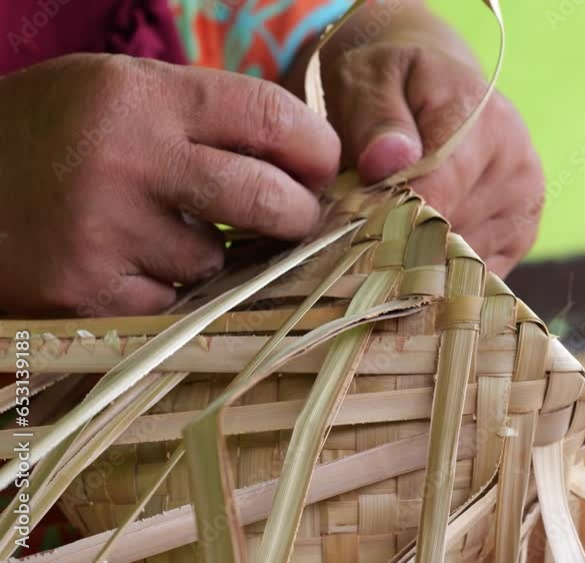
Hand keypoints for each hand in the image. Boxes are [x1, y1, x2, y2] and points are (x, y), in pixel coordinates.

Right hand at [0, 54, 340, 315]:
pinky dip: (160, 286)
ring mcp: (105, 233)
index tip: (323, 166)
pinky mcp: (87, 295)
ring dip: (206, 254)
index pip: (270, 115)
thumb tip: (303, 157)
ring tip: (152, 229)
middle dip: (299, 214)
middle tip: (296, 216)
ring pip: (217, 260)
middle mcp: (126, 161)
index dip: (315, 146)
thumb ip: (203, 115)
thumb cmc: (45, 135)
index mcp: (139, 97)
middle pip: (269, 199)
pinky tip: (118, 261)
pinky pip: (170, 300)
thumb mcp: (115, 93)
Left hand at [311, 40, 543, 276]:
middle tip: (354, 234)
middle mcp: (516, 165)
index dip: (385, 225)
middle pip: (447, 237)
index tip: (346, 232)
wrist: (433, 86)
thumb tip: (387, 160)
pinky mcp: (521, 235)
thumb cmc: (392, 82)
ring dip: (415, 264)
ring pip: (459, 264)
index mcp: (483, 121)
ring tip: (382, 235)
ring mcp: (524, 205)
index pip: (435, 197)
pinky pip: (475, 277)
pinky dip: (439, 275)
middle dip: (394, 245)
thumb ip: (374, 119)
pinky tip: (412, 254)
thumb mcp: (368, 80)